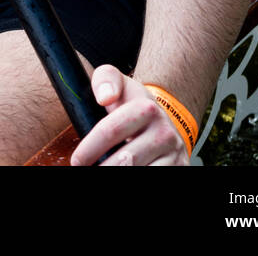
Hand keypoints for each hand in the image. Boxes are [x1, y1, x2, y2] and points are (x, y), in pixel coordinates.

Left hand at [70, 67, 189, 166]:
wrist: (167, 119)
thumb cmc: (133, 105)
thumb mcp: (119, 84)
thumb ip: (106, 79)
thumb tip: (104, 97)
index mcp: (145, 108)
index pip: (110, 131)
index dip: (88, 149)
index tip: (77, 161)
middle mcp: (163, 132)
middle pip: (125, 160)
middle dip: (104, 168)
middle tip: (88, 171)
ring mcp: (174, 154)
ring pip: (140, 173)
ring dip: (118, 175)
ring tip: (106, 171)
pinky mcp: (180, 169)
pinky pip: (156, 178)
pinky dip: (136, 179)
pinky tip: (126, 172)